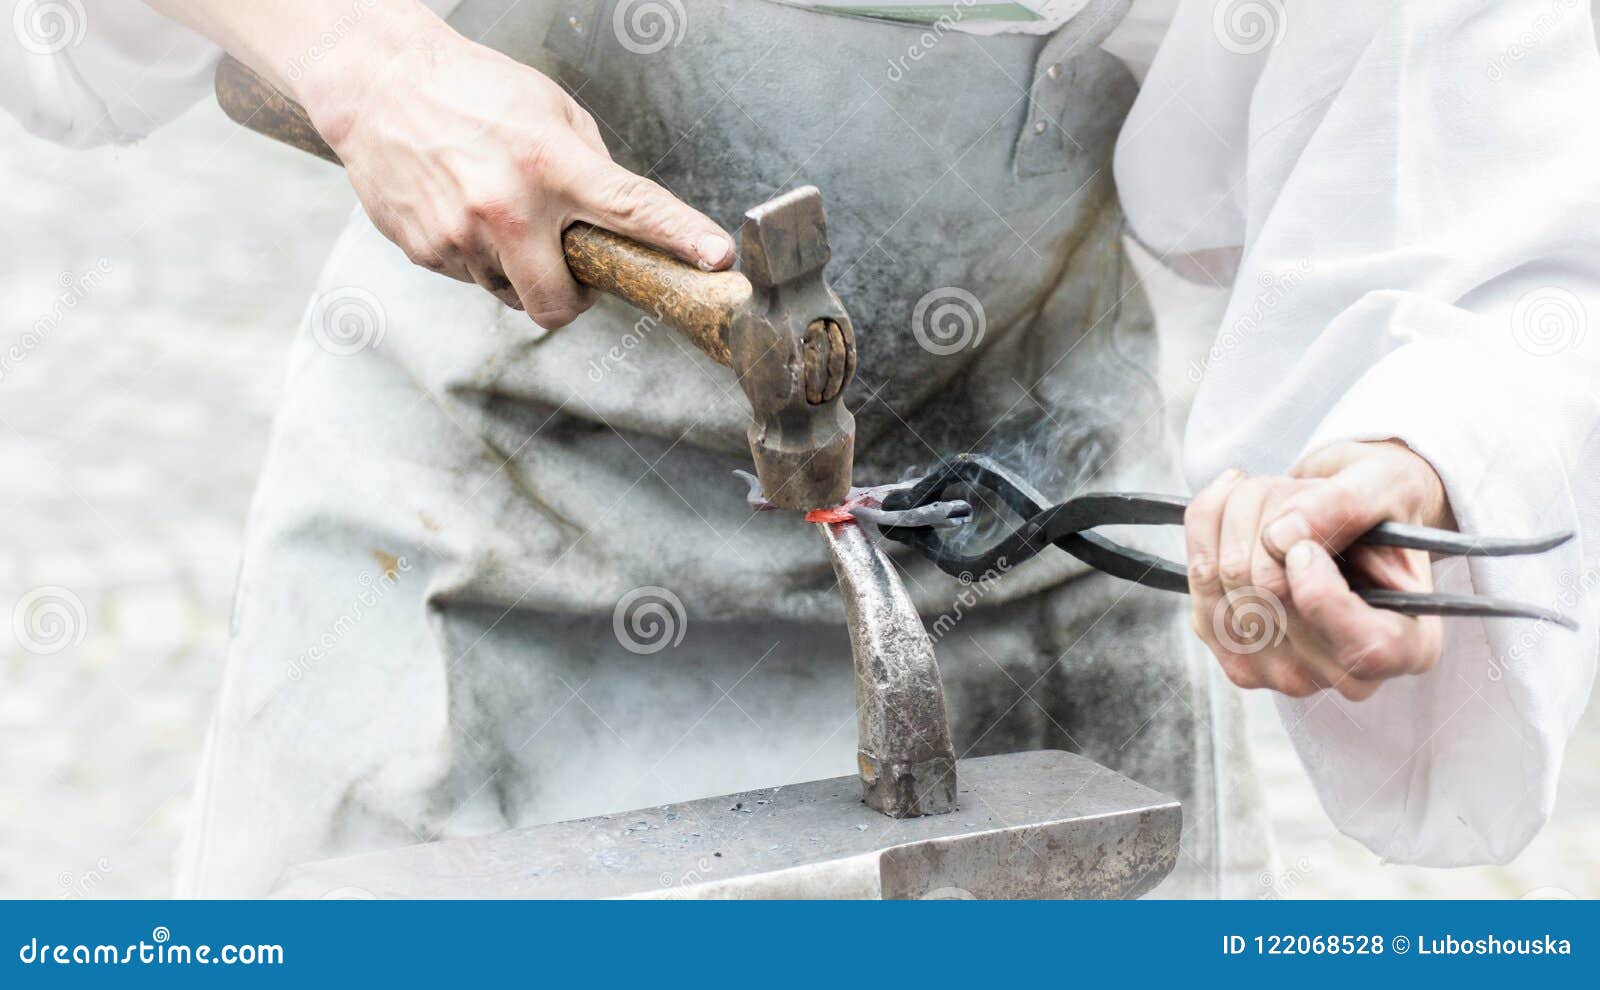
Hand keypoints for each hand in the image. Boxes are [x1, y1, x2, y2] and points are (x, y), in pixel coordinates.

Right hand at [296, 11, 733, 326]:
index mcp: (551, 162)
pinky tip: (463, 212)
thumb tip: (622, 219)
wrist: (378, 85)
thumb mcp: (550, 111)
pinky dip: (477, 259)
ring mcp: (462, 236)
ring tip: (499, 217)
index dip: (678, 238)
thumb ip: (591, 167)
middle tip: (569, 270)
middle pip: (559, 303)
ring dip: (518, 272)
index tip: (715, 260)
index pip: (631, 208)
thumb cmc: (471, 91)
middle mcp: (507, 206)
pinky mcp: (427, 252)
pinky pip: (471, 280)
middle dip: (571, 300)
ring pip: (512, 295)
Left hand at [1184, 441, 1455, 700]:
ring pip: (1222, 579)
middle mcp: (1344, 674)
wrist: (1342, 522)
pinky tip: (1234, 503)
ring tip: (1271, 493)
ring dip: (1237, 514)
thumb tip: (1284, 533)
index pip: (1365, 649)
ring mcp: (1282, 673)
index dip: (1321, 592)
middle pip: (1270, 598)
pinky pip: (1196, 578)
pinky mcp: (1233, 652)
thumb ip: (1346, 506)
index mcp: (1406, 646)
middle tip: (1295, 492)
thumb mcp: (1385, 488)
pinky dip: (1206, 524)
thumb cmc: (1378, 509)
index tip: (1305, 547)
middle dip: (1272, 520)